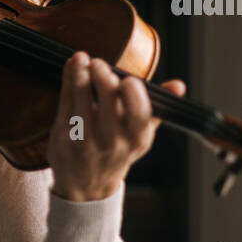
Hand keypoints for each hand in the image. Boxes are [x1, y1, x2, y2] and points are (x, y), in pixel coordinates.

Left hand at [46, 52, 185, 201]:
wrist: (85, 183)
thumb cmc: (115, 150)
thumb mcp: (139, 134)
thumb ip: (156, 109)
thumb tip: (178, 85)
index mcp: (137, 139)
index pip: (139, 116)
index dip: (133, 96)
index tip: (128, 79)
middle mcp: (112, 142)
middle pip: (108, 108)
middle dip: (104, 82)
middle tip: (99, 63)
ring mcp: (85, 141)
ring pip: (82, 104)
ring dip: (80, 77)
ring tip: (81, 58)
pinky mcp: (63, 137)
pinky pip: (65, 105)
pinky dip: (68, 82)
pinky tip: (72, 67)